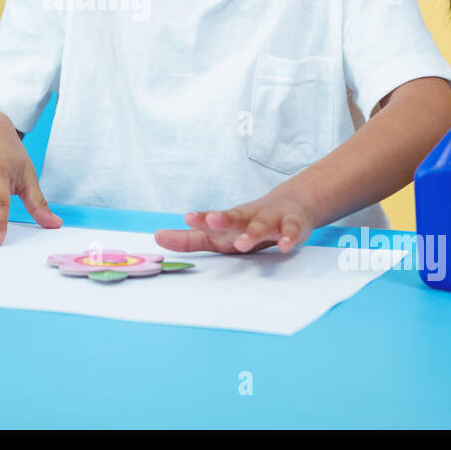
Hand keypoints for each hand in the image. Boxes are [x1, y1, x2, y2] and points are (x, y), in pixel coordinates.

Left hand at [154, 186, 314, 254]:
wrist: (293, 204)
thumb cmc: (248, 222)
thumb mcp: (220, 232)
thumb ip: (190, 238)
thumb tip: (157, 237)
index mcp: (229, 221)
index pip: (211, 221)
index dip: (200, 220)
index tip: (187, 218)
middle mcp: (248, 217)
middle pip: (234, 217)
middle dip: (222, 219)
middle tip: (210, 221)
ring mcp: (271, 220)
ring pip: (261, 225)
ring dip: (252, 232)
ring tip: (243, 242)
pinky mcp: (292, 225)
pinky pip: (291, 231)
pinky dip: (288, 237)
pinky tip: (284, 246)